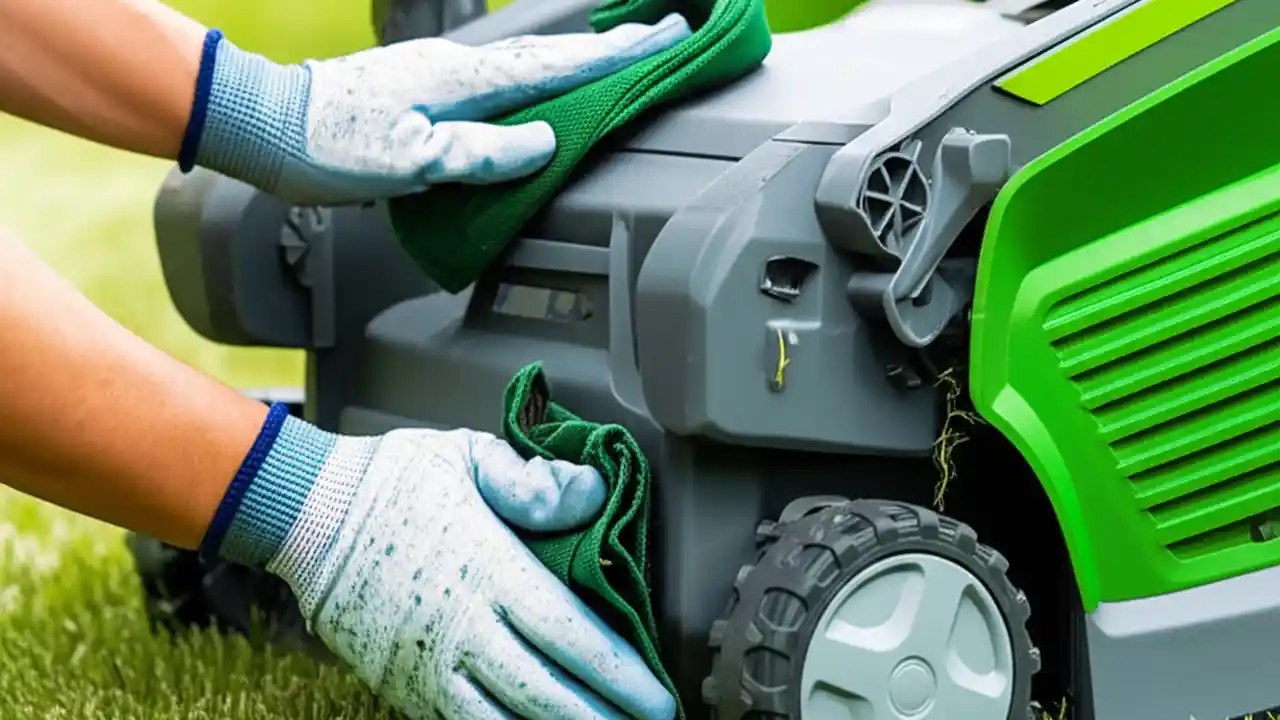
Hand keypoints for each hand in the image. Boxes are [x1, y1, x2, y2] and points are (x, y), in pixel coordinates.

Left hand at [184, 14, 691, 204]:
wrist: (263, 123)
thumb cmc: (332, 148)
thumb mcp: (414, 162)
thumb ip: (484, 152)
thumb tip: (546, 143)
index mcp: (464, 80)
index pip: (558, 65)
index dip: (615, 56)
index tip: (664, 38)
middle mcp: (456, 64)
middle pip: (550, 52)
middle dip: (608, 46)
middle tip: (658, 36)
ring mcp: (438, 69)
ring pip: (525, 60)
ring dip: (573, 56)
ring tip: (614, 55)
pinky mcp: (422, 82)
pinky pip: (499, 73)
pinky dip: (535, 71)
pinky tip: (538, 82)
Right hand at [264, 427, 674, 719]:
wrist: (309, 514)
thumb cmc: (397, 481)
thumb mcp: (470, 456)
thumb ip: (534, 481)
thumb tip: (594, 493)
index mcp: (489, 569)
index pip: (570, 635)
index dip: (621, 675)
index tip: (659, 699)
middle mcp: (461, 626)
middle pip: (545, 695)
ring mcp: (427, 664)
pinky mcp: (402, 684)